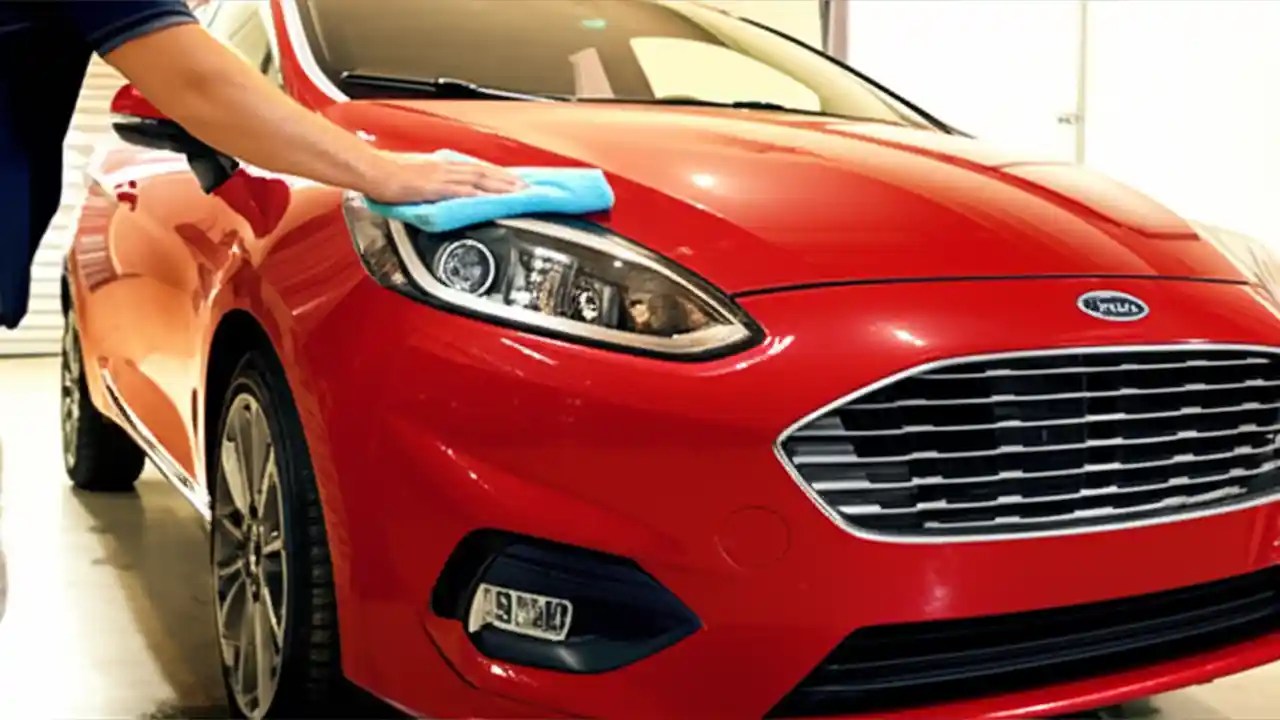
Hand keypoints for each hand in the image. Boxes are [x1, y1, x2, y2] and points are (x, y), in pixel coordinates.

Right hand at [365, 156, 525, 203]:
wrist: (373, 170)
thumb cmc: (385, 173)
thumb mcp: (413, 175)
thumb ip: (430, 182)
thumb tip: (438, 189)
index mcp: (441, 164)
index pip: (475, 168)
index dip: (495, 174)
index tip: (511, 179)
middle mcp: (446, 167)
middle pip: (484, 171)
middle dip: (507, 179)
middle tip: (527, 187)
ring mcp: (443, 176)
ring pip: (480, 179)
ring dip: (502, 185)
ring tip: (520, 192)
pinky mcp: (437, 188)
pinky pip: (465, 191)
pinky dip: (482, 194)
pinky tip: (493, 200)